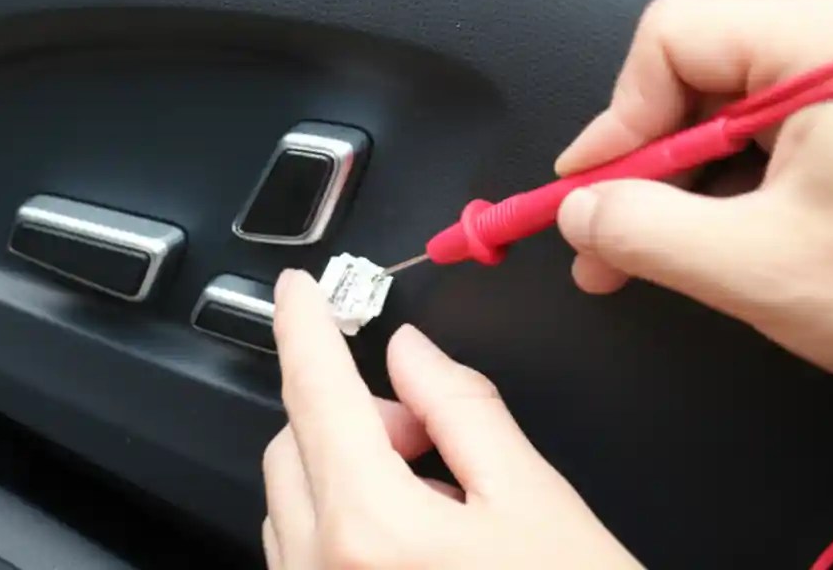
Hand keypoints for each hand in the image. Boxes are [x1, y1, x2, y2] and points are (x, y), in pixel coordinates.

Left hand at [262, 270, 640, 568]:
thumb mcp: (536, 503)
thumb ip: (464, 410)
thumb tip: (414, 353)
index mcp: (371, 528)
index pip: (316, 393)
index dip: (304, 326)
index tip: (296, 289)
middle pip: (296, 442)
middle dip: (355, 414)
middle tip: (432, 432)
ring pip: (296, 497)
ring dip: (349, 469)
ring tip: (441, 503)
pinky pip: (304, 547)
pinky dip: (345, 518)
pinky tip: (417, 544)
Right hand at [554, 0, 832, 394]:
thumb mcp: (763, 268)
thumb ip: (645, 233)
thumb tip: (580, 213)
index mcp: (832, 46)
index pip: (673, 41)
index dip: (616, 118)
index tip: (585, 188)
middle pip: (703, 71)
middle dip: (648, 160)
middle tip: (609, 233)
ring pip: (741, 106)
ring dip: (692, 179)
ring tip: (667, 249)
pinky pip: (787, 129)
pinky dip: (743, 182)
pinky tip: (726, 236)